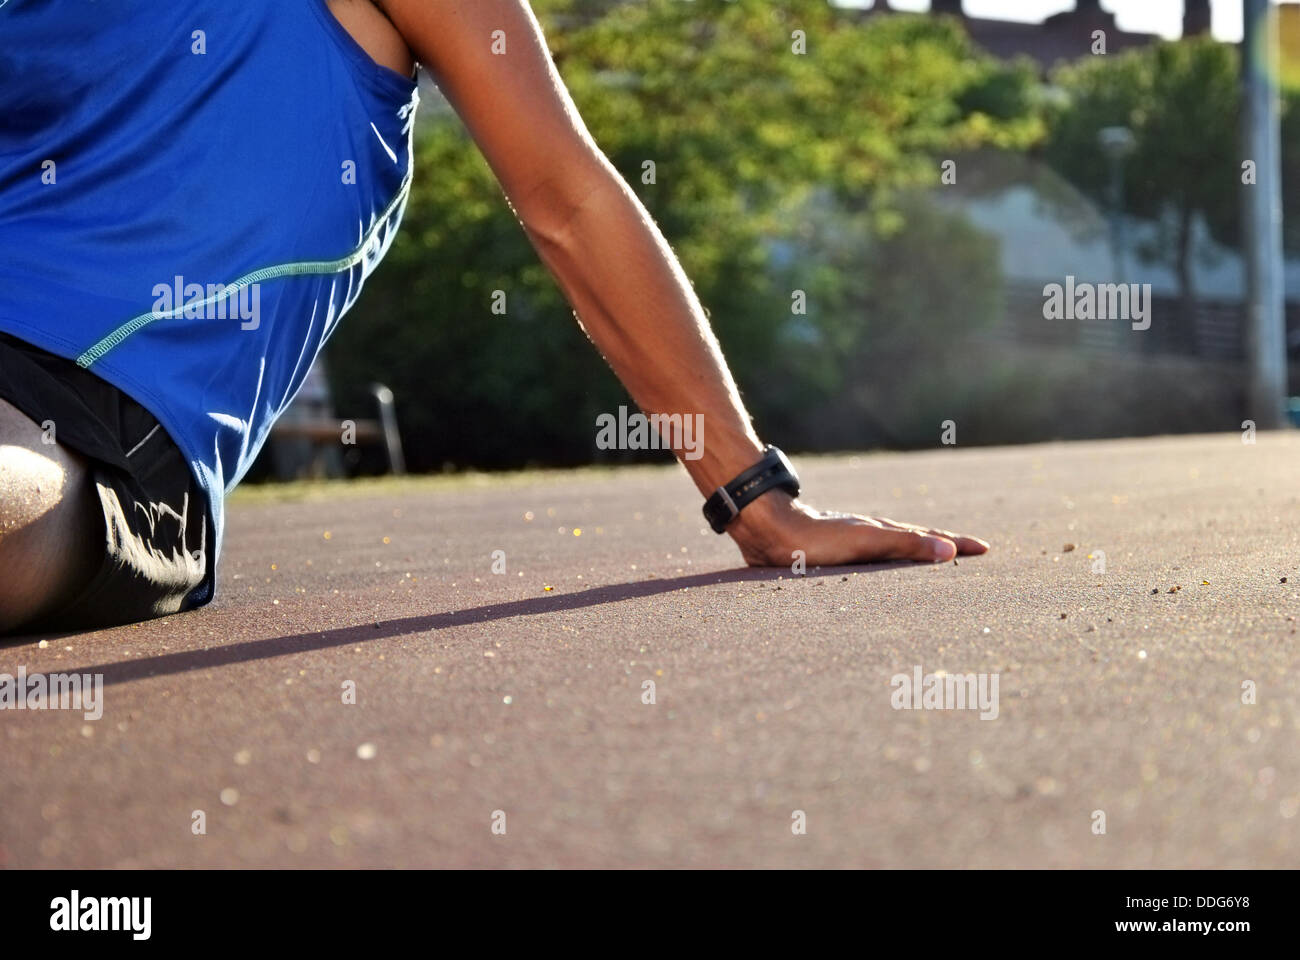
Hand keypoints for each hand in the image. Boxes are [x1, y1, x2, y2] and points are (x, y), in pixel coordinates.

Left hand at [725, 490, 988, 567]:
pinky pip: (875, 556)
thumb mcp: (868, 542)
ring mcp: (856, 541)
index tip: (985, 550)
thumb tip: (950, 552)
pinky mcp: (836, 551)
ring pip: (896, 547)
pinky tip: (881, 567)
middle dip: (946, 547)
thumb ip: (907, 545)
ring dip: (920, 552)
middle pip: (918, 540)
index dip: (959, 544)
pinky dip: (892, 561)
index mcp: (886, 531)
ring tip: (936, 559)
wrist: (772, 530)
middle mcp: (874, 533)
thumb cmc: (819, 539)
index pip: (932, 539)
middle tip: (972, 552)